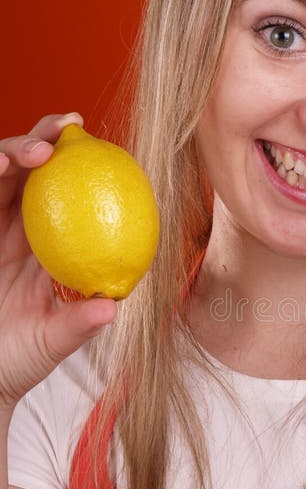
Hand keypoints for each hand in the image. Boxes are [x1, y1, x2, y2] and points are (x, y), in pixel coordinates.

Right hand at [0, 113, 116, 412]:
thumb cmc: (16, 361)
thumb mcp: (52, 343)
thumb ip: (77, 324)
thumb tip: (112, 307)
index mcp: (50, 248)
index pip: (69, 196)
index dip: (83, 169)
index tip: (108, 148)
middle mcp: (19, 232)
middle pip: (32, 171)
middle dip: (47, 139)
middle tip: (68, 127)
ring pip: (1, 174)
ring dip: (14, 151)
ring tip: (34, 151)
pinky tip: (1, 167)